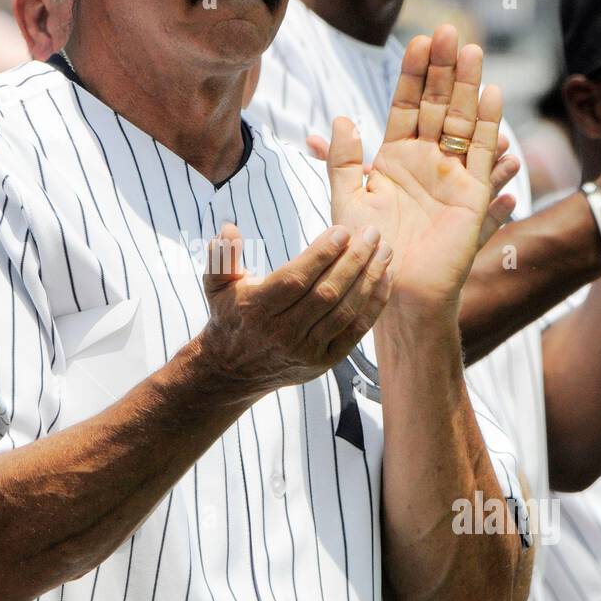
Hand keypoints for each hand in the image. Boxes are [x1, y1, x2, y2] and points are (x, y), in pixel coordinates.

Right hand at [199, 221, 391, 395]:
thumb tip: (230, 229)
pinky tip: (384, 278)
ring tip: (384, 250)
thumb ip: (221, 256)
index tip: (342, 230)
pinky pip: (355, 331)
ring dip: (368, 279)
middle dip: (353, 260)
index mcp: (257, 309)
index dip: (322, 254)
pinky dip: (373, 305)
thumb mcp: (216, 285)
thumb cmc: (229, 317)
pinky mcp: (324, 362)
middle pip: (326, 293)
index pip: (296, 279)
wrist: (233, 371)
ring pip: (345, 311)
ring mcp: (306, 350)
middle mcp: (282, 332)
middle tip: (372, 233)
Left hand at [325, 25, 506, 313]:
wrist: (391, 291)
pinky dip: (487, 124)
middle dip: (443, 69)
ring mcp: (450, 175)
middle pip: (436, 104)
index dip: (412, 75)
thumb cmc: (364, 252)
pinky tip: (491, 93)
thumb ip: (342, 160)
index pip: (405, 106)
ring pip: (460, 120)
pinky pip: (481, 153)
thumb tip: (341, 117)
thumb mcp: (346, 200)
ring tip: (471, 49)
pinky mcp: (472, 194)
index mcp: (393, 160)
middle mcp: (425, 162)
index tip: (418, 41)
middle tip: (450, 31)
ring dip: (467, 86)